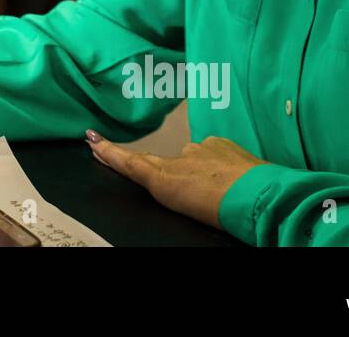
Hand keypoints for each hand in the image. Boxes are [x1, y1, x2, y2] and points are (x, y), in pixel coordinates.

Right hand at [86, 130, 264, 228]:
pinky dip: (223, 167)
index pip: (131, 162)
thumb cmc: (219, 211)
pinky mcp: (222, 143)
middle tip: (198, 196)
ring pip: (196, 160)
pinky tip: (235, 181)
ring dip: (206, 175)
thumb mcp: (181, 203)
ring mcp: (201, 149)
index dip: (109, 152)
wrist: (257, 198)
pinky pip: (216, 154)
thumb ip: (169, 187)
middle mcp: (178, 158)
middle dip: (179, 178)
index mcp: (165, 178)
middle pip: (169, 165)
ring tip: (223, 195)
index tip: (91, 138)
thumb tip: (174, 181)